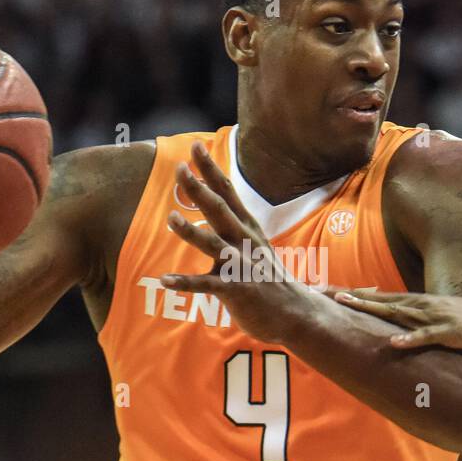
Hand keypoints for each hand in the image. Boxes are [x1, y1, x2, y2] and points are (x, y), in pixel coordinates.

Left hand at [161, 143, 315, 344]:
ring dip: (191, 232)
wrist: (296, 313)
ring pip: (214, 244)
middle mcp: (244, 241)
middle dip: (199, 189)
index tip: (195, 147)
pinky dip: (185, 282)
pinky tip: (165, 280)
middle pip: (219, 210)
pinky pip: (207, 285)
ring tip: (171, 218)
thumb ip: (235, 224)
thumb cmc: (269, 278)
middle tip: (179, 169)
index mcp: (247, 228)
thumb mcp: (255, 244)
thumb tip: (213, 202)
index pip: (227, 192)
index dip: (211, 169)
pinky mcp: (236, 290)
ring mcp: (241, 265)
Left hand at [336, 289, 461, 349]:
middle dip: (351, 297)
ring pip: (396, 313)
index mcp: (413, 303)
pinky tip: (394, 342)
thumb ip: (409, 316)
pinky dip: (409, 339)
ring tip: (347, 305)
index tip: (324, 290)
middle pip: (378, 300)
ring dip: (371, 309)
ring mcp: (432, 318)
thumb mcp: (431, 315)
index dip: (351, 293)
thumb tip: (387, 320)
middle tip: (323, 292)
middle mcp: (418, 306)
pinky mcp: (448, 332)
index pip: (375, 296)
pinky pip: (426, 337)